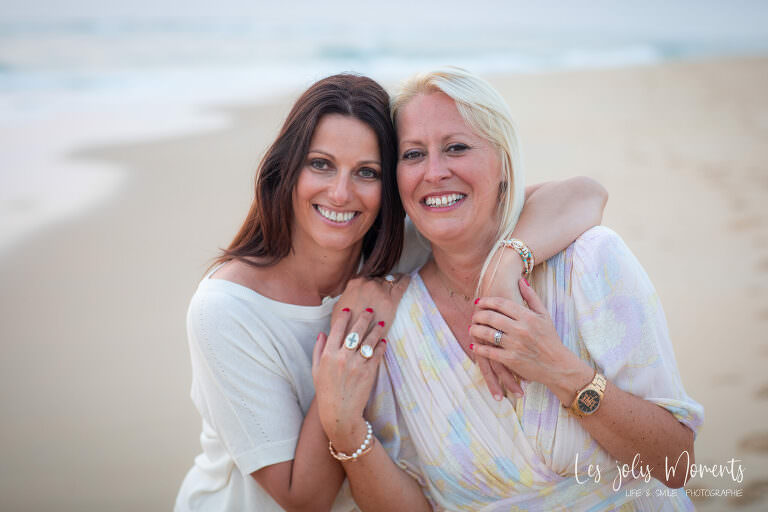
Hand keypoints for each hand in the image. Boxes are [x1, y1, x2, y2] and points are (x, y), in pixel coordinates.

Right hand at [312, 307, 386, 449]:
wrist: (340, 413)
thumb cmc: (326, 392)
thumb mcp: (316, 371)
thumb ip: (318, 350)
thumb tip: (323, 333)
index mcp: (328, 355)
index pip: (337, 329)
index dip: (343, 317)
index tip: (348, 310)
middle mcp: (342, 357)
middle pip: (355, 331)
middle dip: (363, 317)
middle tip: (369, 310)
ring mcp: (357, 364)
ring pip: (369, 340)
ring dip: (376, 329)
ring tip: (381, 322)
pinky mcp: (369, 372)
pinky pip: (377, 354)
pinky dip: (381, 346)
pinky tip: (383, 340)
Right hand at [332, 274, 409, 329]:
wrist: (354, 341)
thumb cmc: (345, 328)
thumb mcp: (337, 311)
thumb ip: (344, 301)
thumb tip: (348, 299)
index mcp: (354, 284)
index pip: (366, 277)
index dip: (372, 282)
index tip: (375, 284)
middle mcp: (368, 284)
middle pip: (379, 278)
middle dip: (383, 282)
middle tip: (387, 285)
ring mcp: (380, 290)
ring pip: (391, 279)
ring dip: (395, 278)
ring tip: (400, 277)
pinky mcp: (392, 300)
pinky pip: (402, 285)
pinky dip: (406, 280)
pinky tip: (408, 278)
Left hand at [469, 277, 588, 390]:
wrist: (558, 365)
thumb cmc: (550, 339)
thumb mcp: (544, 315)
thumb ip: (532, 297)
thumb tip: (520, 279)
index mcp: (528, 316)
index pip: (501, 304)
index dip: (487, 301)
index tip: (479, 302)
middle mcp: (521, 329)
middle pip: (491, 317)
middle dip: (478, 315)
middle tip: (474, 316)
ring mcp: (515, 345)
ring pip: (487, 334)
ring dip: (475, 330)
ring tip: (471, 329)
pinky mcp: (511, 360)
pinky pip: (489, 352)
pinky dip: (479, 349)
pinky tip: (474, 346)